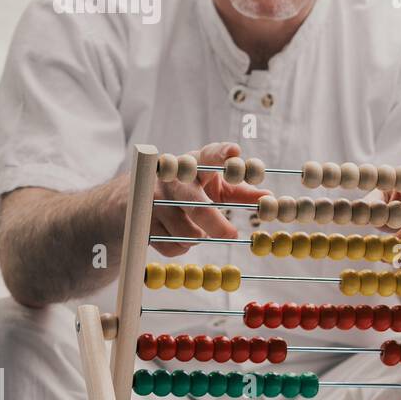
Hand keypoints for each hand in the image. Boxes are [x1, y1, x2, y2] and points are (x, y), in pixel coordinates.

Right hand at [149, 142, 270, 256]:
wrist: (132, 198)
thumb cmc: (188, 189)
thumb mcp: (212, 185)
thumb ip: (240, 191)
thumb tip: (268, 198)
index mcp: (193, 163)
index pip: (208, 155)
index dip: (221, 154)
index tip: (234, 152)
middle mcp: (172, 179)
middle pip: (198, 207)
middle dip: (217, 225)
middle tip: (233, 234)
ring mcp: (152, 201)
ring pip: (187, 233)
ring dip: (197, 237)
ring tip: (194, 227)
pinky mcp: (140, 222)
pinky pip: (173, 247)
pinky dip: (181, 247)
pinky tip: (175, 234)